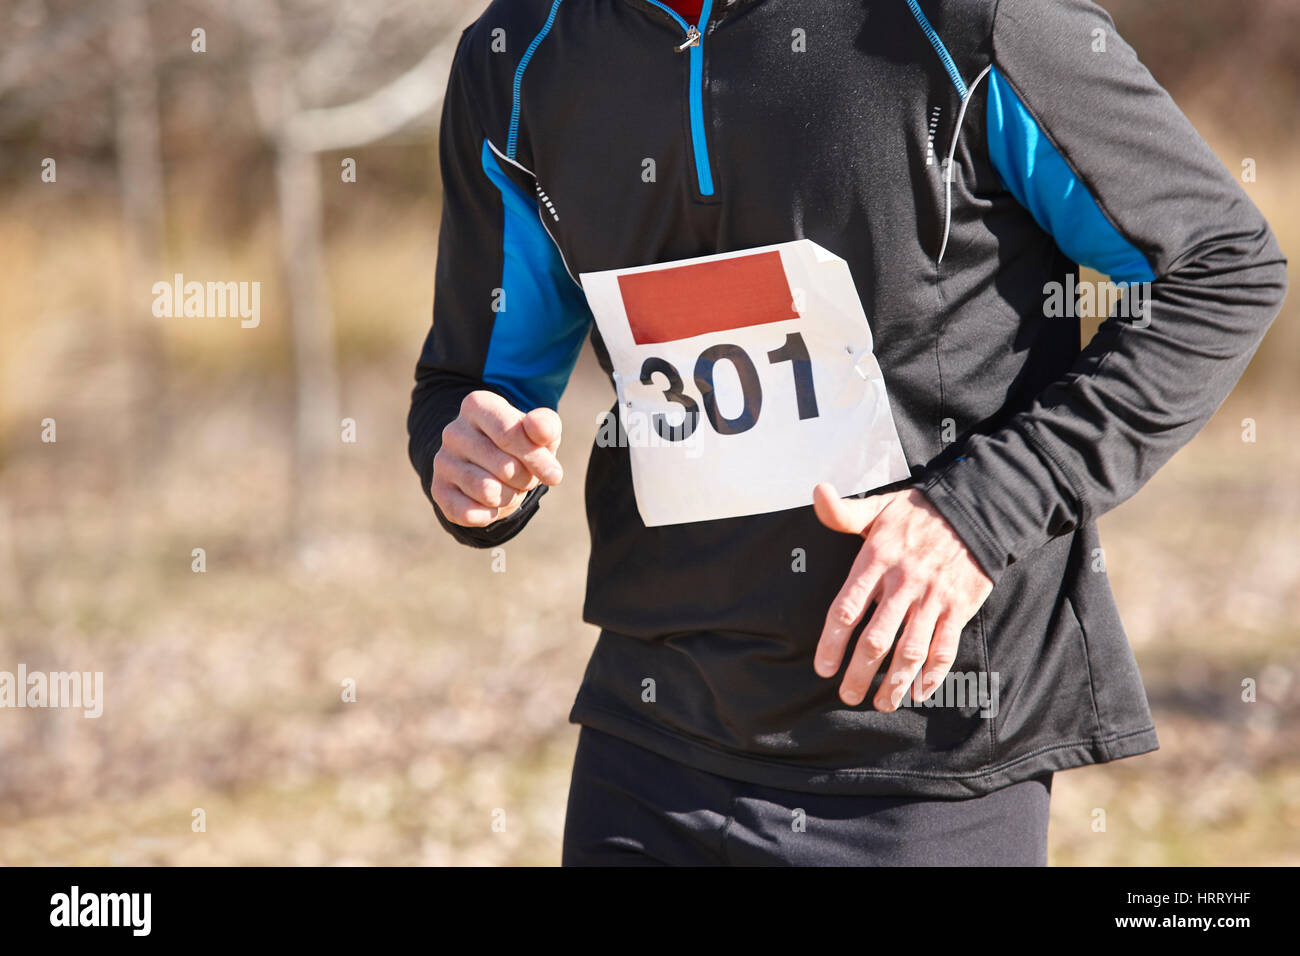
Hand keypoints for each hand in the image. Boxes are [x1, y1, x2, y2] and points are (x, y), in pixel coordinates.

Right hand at [432, 390, 563, 526]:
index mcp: (477, 405)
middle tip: (525, 477)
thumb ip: (545, 426)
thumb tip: (539, 429)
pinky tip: (492, 504)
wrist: (494, 466)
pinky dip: (489, 514)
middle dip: (525, 479)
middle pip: (504, 467)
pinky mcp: (438, 490)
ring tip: (510, 488)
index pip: (510, 435)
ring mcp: (442, 461)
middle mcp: (453, 431)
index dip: (538, 460)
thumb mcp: (541, 432)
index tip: (554, 475)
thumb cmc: (522, 444)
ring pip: (487, 491)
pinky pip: (468, 513)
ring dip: (509, 496)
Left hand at [812, 483, 993, 710]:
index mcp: (877, 560)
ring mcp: (932, 598)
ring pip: (910, 651)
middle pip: (876, 639)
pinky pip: (944, 647)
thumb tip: (817, 493)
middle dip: (859, 673)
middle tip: (847, 696)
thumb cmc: (918, 513)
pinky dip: (933, 674)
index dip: (832, 642)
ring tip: (881, 703)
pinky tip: (919, 691)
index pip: (847, 608)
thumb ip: (843, 512)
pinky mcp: (958, 607)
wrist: (975, 510)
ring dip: (894, 682)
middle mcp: (903, 583)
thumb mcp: (878, 507)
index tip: (823, 667)